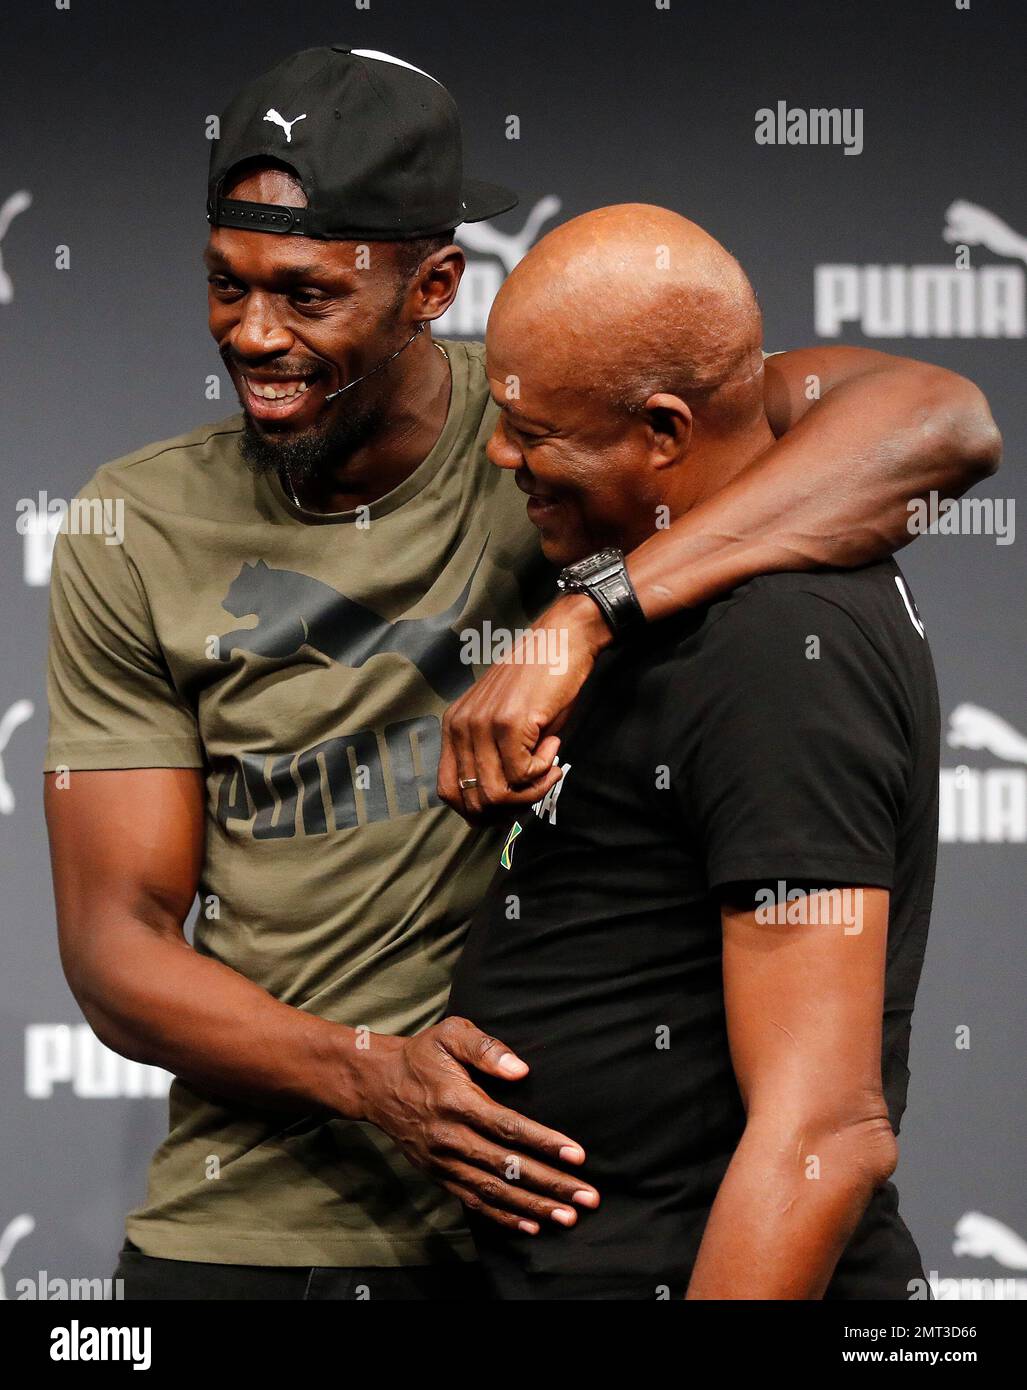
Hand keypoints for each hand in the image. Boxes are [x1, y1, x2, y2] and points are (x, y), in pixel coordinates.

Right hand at [358, 1016, 599, 1233]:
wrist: (377, 1084)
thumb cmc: (422, 1055)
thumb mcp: (450, 1034)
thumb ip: (485, 1048)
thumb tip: (521, 1070)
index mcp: (457, 1102)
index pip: (508, 1127)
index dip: (544, 1142)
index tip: (578, 1155)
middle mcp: (450, 1137)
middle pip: (507, 1167)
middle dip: (551, 1184)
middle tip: (587, 1198)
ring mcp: (442, 1162)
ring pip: (493, 1191)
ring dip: (532, 1208)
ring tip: (568, 1219)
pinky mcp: (438, 1175)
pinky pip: (473, 1202)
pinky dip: (503, 1217)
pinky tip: (531, 1227)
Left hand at [438, 594, 610, 820]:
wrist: (562, 640)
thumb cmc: (540, 683)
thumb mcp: (505, 724)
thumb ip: (495, 758)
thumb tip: (501, 807)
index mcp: (453, 726)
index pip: (448, 791)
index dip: (479, 811)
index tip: (509, 806)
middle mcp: (460, 726)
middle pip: (473, 801)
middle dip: (509, 807)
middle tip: (536, 787)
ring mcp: (482, 724)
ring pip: (496, 793)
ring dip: (530, 791)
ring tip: (548, 766)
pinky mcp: (509, 723)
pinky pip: (521, 774)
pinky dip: (543, 771)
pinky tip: (553, 747)